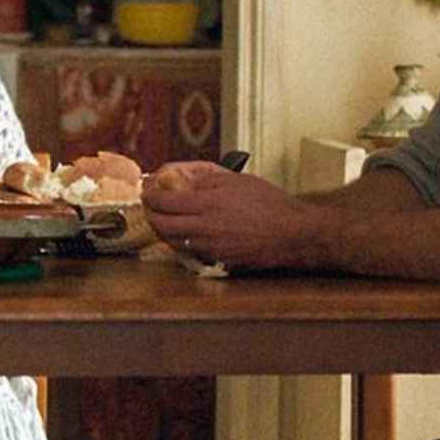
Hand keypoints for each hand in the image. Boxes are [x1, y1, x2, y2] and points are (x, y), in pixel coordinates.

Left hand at [141, 160, 322, 270]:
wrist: (291, 234)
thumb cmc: (269, 203)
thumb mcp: (238, 180)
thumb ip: (207, 179)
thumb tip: (184, 180)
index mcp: (207, 203)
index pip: (165, 202)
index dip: (151, 196)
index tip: (148, 191)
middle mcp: (204, 228)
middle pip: (161, 225)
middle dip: (150, 215)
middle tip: (149, 207)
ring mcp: (209, 247)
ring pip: (173, 242)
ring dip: (163, 230)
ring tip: (163, 219)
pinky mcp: (217, 260)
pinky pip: (190, 251)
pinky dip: (181, 241)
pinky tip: (186, 233)